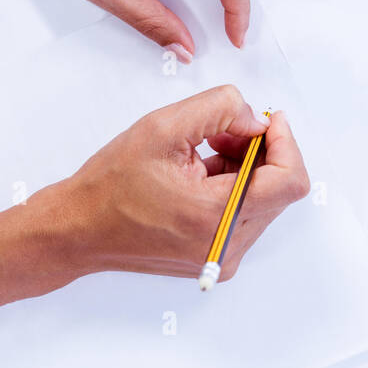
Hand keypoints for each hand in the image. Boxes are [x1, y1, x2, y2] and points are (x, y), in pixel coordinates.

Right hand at [51, 86, 310, 282]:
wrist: (79, 229)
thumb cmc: (111, 184)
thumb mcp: (164, 127)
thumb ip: (221, 110)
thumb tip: (258, 120)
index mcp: (216, 217)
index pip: (289, 181)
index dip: (286, 142)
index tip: (269, 120)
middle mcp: (226, 246)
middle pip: (278, 189)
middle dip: (260, 151)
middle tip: (223, 131)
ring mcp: (223, 256)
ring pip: (263, 200)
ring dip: (246, 167)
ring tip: (203, 151)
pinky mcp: (216, 257)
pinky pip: (245, 214)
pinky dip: (233, 186)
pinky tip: (199, 172)